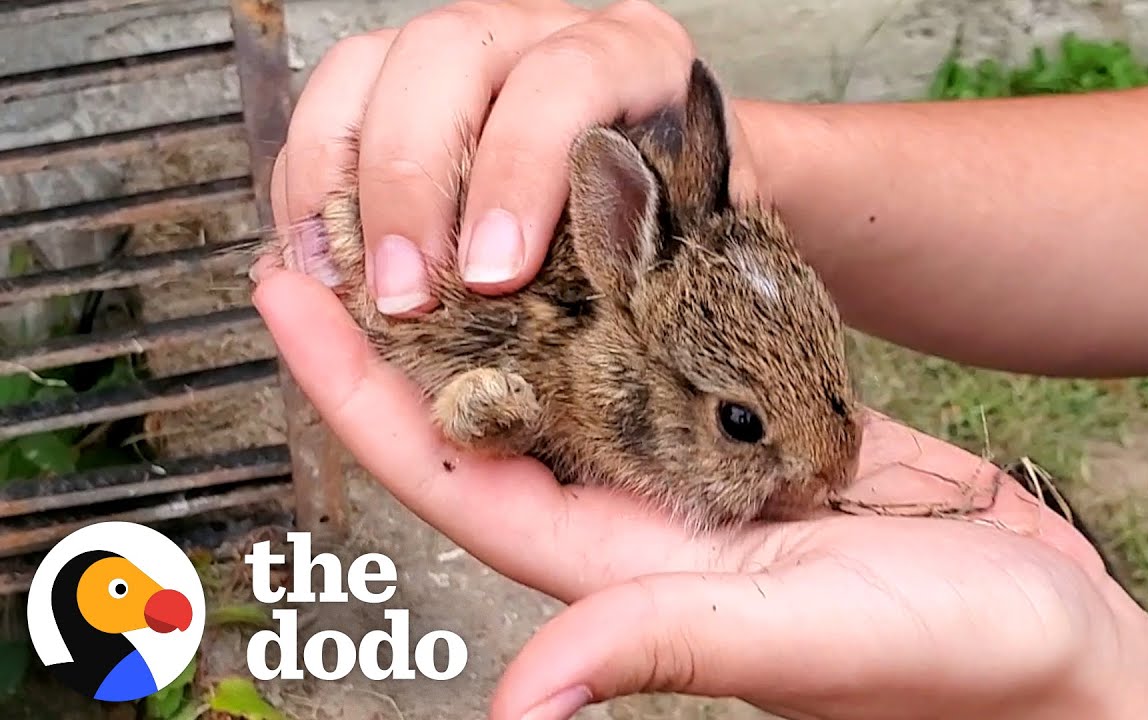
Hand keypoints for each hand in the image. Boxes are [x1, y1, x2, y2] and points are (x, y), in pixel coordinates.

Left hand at [250, 264, 1147, 719]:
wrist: (1055, 639)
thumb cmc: (950, 660)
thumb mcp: (801, 638)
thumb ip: (662, 644)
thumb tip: (516, 706)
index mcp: (623, 566)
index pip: (452, 473)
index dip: (357, 391)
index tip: (287, 295)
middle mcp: (639, 513)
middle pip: (485, 411)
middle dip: (398, 327)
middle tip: (332, 226)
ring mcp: (696, 468)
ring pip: (565, 371)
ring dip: (491, 297)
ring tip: (431, 210)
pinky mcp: (756, 430)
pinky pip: (657, 350)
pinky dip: (608, 291)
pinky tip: (577, 233)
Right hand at [271, 0, 759, 315]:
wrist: (669, 195)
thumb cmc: (678, 221)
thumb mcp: (688, 238)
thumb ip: (642, 251)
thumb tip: (538, 302)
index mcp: (631, 57)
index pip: (563, 83)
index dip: (517, 174)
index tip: (494, 274)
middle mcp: (539, 32)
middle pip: (443, 56)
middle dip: (409, 185)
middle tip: (406, 295)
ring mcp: (464, 49)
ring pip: (367, 69)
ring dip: (338, 181)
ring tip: (344, 281)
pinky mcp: (400, 82)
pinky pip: (330, 105)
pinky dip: (308, 183)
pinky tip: (319, 254)